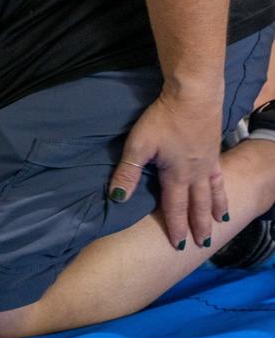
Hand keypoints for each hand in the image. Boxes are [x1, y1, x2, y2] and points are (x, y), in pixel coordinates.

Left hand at [107, 87, 225, 249]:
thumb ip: (128, 173)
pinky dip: (222, 187)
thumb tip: (116, 198)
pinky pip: (219, 174)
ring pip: (213, 191)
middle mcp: (196, 172)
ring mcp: (208, 160)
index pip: (175, 208)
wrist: (194, 93)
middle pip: (198, 204)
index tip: (178, 245)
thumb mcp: (139, 146)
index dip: (175, 227)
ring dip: (215, 208)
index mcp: (177, 175)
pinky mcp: (214, 147)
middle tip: (203, 244)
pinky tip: (222, 189)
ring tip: (220, 222)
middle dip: (199, 225)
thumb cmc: (163, 118)